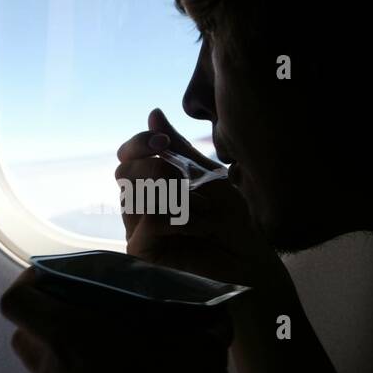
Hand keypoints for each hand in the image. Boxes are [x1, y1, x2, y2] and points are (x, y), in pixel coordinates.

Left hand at [0, 267, 235, 372]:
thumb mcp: (201, 349)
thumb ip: (200, 317)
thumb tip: (212, 305)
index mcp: (73, 338)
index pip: (18, 299)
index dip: (32, 280)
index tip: (61, 275)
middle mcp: (54, 371)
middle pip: (25, 330)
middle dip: (49, 312)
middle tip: (87, 306)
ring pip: (41, 364)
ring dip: (61, 347)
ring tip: (105, 345)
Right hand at [116, 109, 292, 294]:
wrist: (247, 259)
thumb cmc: (231, 221)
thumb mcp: (207, 176)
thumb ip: (179, 149)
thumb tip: (153, 113)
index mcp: (149, 186)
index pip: (126, 156)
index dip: (139, 144)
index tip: (163, 144)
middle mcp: (137, 207)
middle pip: (124, 172)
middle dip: (162, 172)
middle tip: (192, 186)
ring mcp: (136, 230)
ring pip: (137, 195)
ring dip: (181, 199)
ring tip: (205, 215)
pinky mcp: (141, 252)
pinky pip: (150, 221)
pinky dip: (182, 220)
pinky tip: (200, 230)